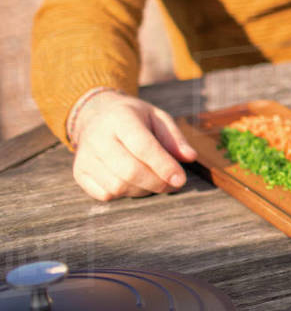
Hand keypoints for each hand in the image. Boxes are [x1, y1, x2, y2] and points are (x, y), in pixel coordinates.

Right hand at [70, 90, 196, 200]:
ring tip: (155, 181)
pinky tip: (134, 182)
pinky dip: (125, 194)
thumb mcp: (157, 118)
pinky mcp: (79, 172)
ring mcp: (85, 157)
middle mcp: (98, 137)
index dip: (163, 166)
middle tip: (173, 185)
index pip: (142, 146)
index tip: (181, 179)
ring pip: (117, 186)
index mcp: (120, 118)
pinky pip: (105, 194)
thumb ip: (174, 138)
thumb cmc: (133, 118)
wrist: (95, 116)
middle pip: (130, 171)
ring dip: (143, 190)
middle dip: (157, 183)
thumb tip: (190, 157)